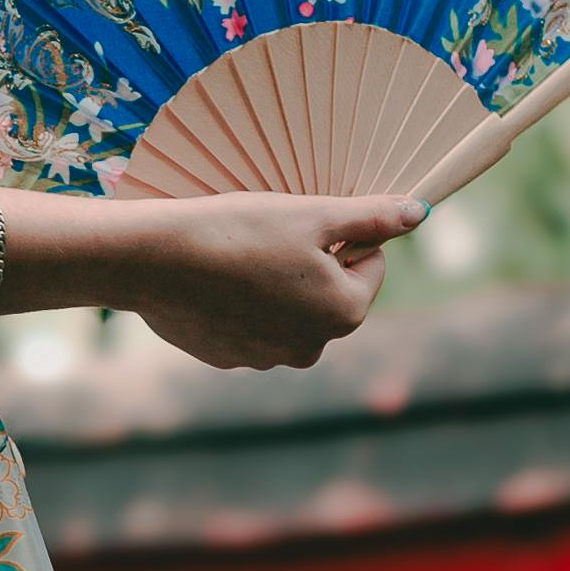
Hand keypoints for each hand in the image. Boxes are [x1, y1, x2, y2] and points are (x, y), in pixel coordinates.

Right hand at [129, 187, 418, 372]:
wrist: (150, 261)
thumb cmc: (237, 231)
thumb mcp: (310, 214)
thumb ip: (371, 216)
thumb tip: (419, 212)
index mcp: (343, 314)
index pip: (370, 266)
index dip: (344, 235)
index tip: (306, 220)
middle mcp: (310, 348)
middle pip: (331, 293)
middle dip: (313, 263)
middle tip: (272, 234)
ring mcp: (266, 358)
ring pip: (290, 309)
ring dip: (278, 283)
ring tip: (240, 255)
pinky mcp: (228, 358)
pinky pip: (251, 324)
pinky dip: (242, 301)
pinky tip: (216, 278)